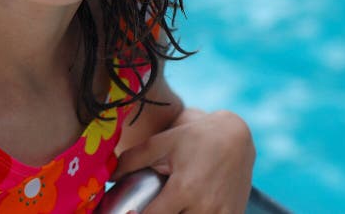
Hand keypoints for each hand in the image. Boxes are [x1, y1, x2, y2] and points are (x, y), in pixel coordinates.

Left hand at [112, 109, 254, 213]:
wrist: (235, 138)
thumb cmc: (195, 138)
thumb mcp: (161, 143)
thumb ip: (132, 159)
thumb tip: (109, 175)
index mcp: (184, 189)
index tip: (125, 213)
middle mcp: (204, 207)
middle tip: (140, 211)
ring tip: (164, 208)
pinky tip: (185, 209)